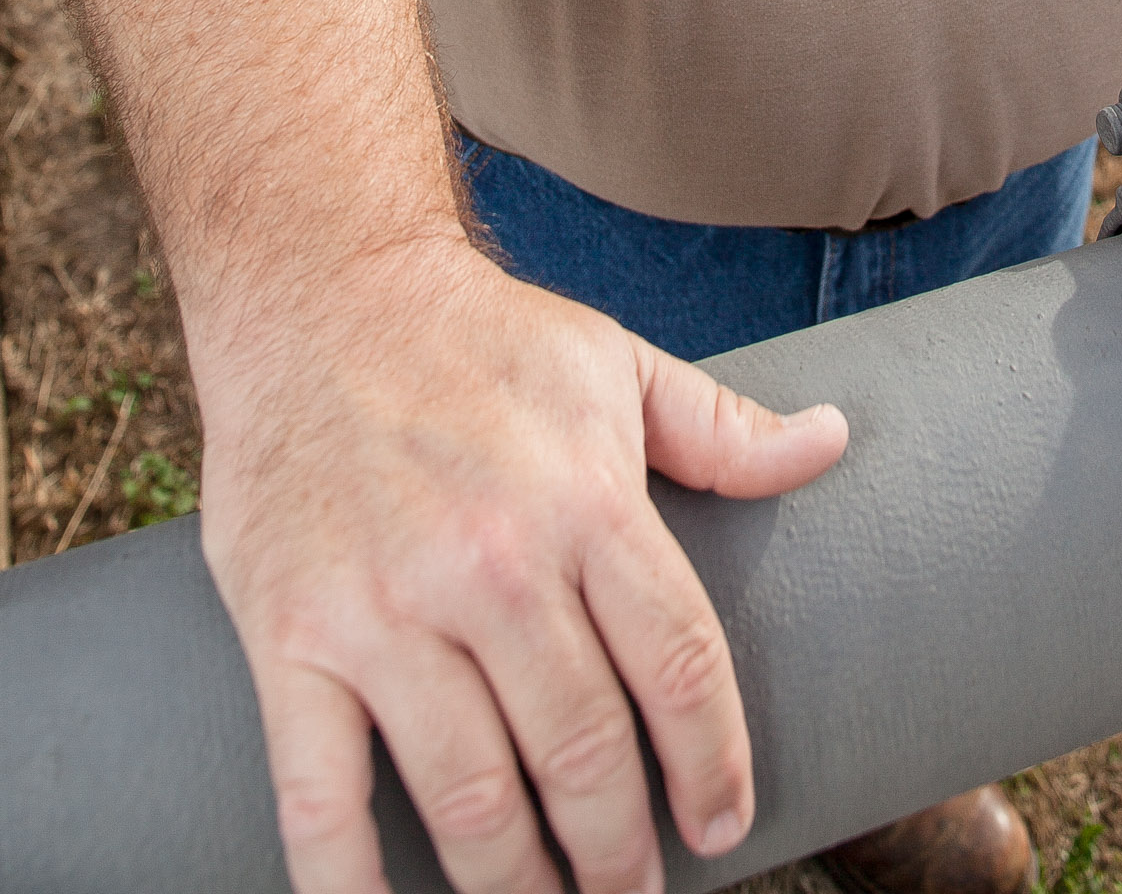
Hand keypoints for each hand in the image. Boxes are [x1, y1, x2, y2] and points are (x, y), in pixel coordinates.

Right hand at [196, 235, 848, 893]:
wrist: (316, 289)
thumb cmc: (475, 337)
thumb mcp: (612, 363)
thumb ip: (721, 427)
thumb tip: (831, 445)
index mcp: (585, 501)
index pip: (680, 667)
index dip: (713, 765)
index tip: (722, 825)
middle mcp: (493, 563)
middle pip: (585, 752)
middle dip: (619, 851)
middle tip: (631, 892)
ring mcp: (385, 609)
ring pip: (472, 797)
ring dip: (518, 883)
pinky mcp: (291, 638)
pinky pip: (320, 800)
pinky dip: (351, 891)